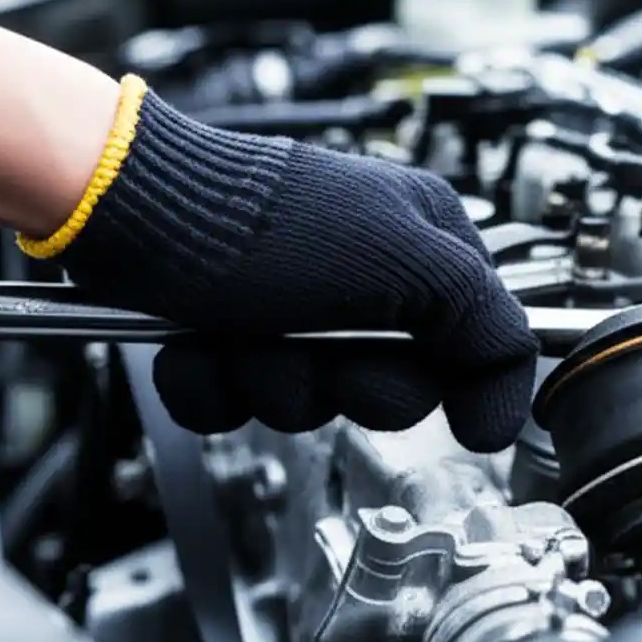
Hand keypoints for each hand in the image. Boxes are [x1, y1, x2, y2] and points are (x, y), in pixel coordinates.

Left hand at [58, 92, 537, 451]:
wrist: (136, 214)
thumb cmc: (264, 224)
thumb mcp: (406, 263)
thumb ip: (481, 323)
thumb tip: (505, 405)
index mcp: (425, 247)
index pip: (482, 343)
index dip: (467, 390)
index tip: (465, 427)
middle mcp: (370, 281)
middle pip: (392, 389)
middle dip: (340, 383)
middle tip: (313, 344)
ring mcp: (302, 313)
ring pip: (310, 402)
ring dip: (269, 382)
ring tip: (241, 334)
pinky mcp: (240, 336)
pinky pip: (242, 404)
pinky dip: (215, 386)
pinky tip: (202, 345)